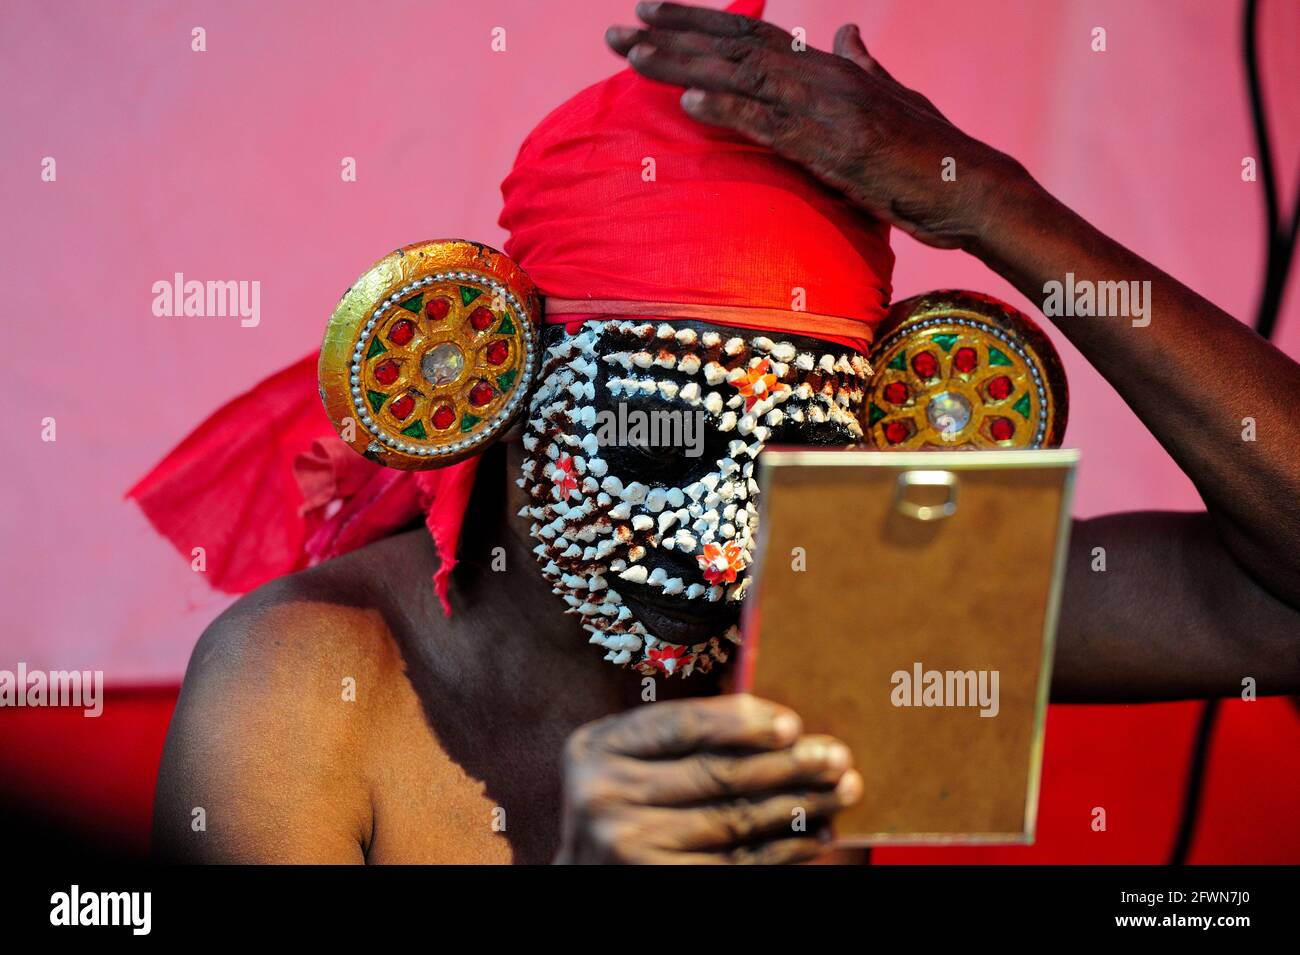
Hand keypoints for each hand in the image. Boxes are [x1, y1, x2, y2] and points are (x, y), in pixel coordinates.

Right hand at [555, 693, 861, 863]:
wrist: (587, 871)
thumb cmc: (621, 802)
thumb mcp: (627, 757)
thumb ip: (677, 737)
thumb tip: (777, 724)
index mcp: (597, 747)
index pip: (681, 726)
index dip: (741, 723)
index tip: (792, 724)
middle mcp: (604, 795)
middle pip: (715, 773)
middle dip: (786, 764)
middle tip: (836, 757)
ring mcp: (628, 845)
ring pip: (734, 820)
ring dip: (798, 805)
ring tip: (840, 791)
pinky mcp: (657, 881)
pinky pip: (736, 864)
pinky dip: (782, 850)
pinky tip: (813, 836)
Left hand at [607, 1, 1030, 250]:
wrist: (972, 187)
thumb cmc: (930, 151)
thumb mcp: (892, 97)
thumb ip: (863, 64)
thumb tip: (846, 31)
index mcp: (832, 66)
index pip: (753, 35)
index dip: (698, 21)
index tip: (649, 12)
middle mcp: (826, 76)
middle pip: (735, 47)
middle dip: (671, 36)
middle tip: (614, 32)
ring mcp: (830, 111)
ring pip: (744, 77)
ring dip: (683, 65)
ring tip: (632, 56)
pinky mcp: (837, 150)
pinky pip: (773, 126)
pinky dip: (730, 110)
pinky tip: (688, 101)